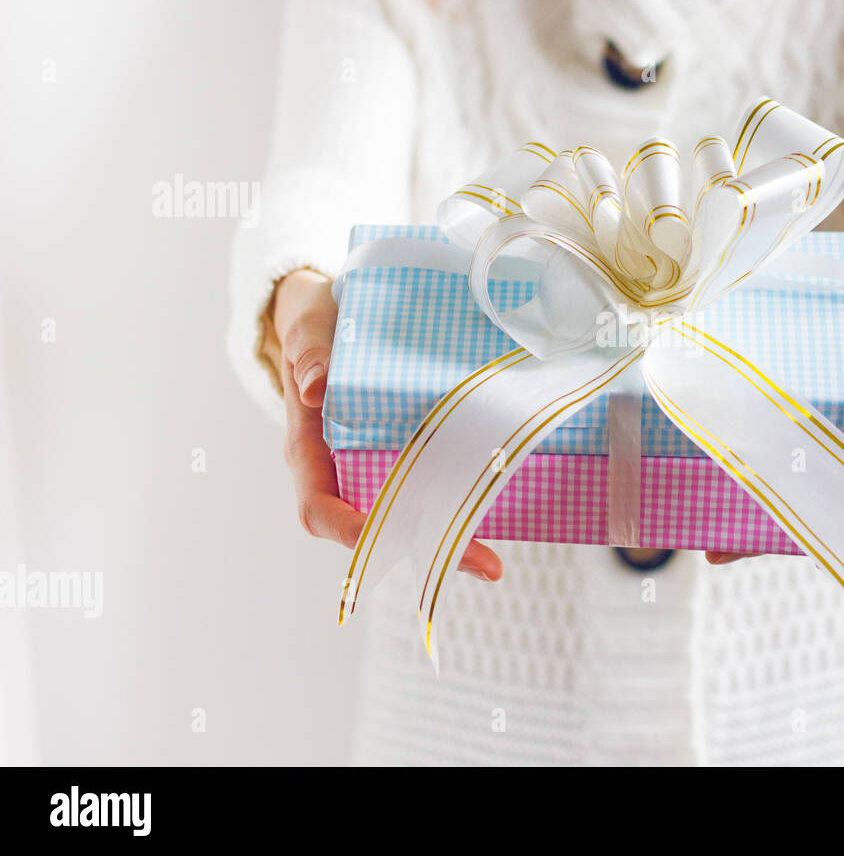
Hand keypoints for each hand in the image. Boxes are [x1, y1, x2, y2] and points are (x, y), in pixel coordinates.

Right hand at [266, 269, 502, 580]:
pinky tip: (503, 498)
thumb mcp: (308, 330)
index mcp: (310, 452)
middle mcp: (343, 468)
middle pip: (378, 526)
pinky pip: (433, 479)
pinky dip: (462, 493)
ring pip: (411, 510)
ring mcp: (377, 462)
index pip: (321, 510)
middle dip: (427, 547)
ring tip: (497, 559)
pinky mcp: (408, 447)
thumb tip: (315, 388)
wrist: (330, 311)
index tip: (392, 542)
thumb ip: (310, 354)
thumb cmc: (314, 323)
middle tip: (484, 565)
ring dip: (451, 532)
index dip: (354, 533)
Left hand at [706, 243, 843, 565]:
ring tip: (708, 532)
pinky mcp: (826, 427)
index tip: (826, 555)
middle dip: (788, 534)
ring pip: (811, 493)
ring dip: (765, 511)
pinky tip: (716, 476)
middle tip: (728, 547)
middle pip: (840, 513)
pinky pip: (794, 458)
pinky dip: (760, 471)